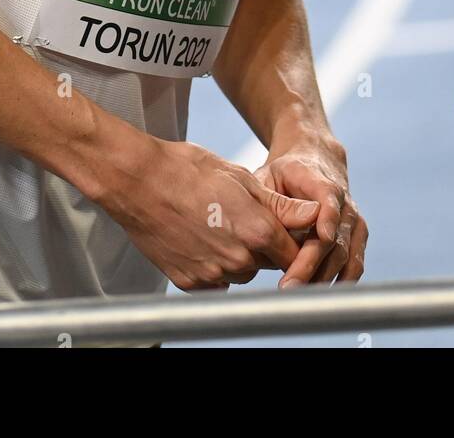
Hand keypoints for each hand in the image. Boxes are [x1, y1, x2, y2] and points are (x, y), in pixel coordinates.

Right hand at [103, 138, 321, 291]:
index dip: (292, 240)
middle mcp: (238, 259)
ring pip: (242, 272)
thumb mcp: (240, 178)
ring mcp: (212, 274)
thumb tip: (314, 214)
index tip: (284, 228)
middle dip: (264, 245)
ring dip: (239, 255)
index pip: (293, 252)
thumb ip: (280, 205)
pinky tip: (200, 237)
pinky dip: (214, 264)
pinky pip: (216, 280)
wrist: (139, 181)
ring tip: (217, 222)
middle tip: (242, 216)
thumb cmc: (188, 170)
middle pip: (267, 263)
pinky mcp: (190, 283)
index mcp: (257, 230)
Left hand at [252, 141, 366, 286]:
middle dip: (311, 264)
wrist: (314, 162)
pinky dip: (341, 282)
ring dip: (323, 278)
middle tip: (289, 286)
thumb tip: (272, 230)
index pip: (328, 196)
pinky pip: (355, 264)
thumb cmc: (285, 174)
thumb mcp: (268, 177)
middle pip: (333, 236)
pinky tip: (321, 297)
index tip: (322, 234)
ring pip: (344, 254)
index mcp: (318, 179)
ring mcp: (353, 219)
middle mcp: (343, 201)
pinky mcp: (358, 236)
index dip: (327, 215)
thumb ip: (271, 203)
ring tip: (299, 296)